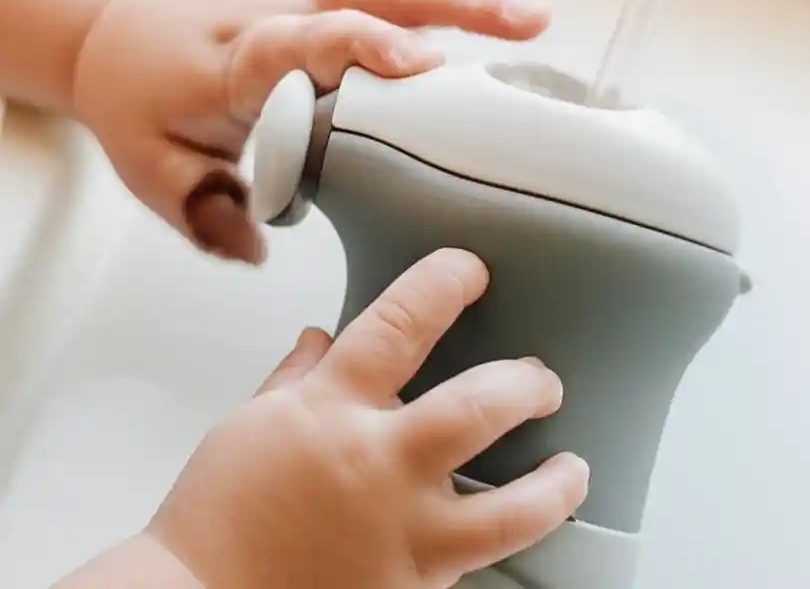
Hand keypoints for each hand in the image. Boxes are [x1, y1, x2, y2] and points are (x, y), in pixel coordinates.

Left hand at [72, 0, 560, 262]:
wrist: (115, 24)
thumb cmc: (145, 99)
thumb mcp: (152, 171)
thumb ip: (205, 213)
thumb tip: (256, 246)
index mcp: (233, 58)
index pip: (298, 42)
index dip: (359, 47)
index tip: (423, 66)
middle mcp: (273, 2)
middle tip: (527, 21)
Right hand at [145, 249, 588, 587]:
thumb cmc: (218, 514)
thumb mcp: (253, 426)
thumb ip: (297, 379)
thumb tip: (321, 339)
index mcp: (331, 407)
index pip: (403, 321)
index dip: (446, 283)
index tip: (470, 270)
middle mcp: (377, 464)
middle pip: (481, 407)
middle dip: (527, 385)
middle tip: (541, 383)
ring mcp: (401, 533)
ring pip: (511, 510)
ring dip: (556, 484)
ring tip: (572, 467)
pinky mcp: (410, 587)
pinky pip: (478, 564)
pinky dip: (506, 542)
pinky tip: (524, 527)